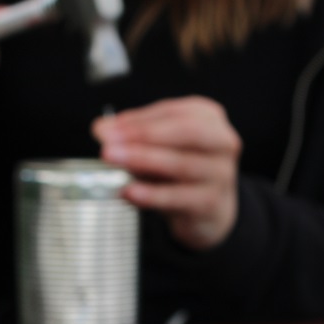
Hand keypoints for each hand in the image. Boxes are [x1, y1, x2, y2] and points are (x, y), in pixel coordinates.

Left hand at [93, 97, 241, 250]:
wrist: (209, 211)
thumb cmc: (181, 171)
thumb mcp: (159, 148)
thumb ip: (133, 135)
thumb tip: (102, 129)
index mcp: (208, 117)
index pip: (172, 112)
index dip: (138, 119)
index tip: (107, 129)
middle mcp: (222, 141)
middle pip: (186, 131)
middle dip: (144, 135)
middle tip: (109, 144)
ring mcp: (221, 173)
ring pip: (181, 164)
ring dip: (143, 161)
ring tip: (115, 161)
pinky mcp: (212, 202)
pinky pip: (179, 196)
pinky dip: (151, 194)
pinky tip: (130, 192)